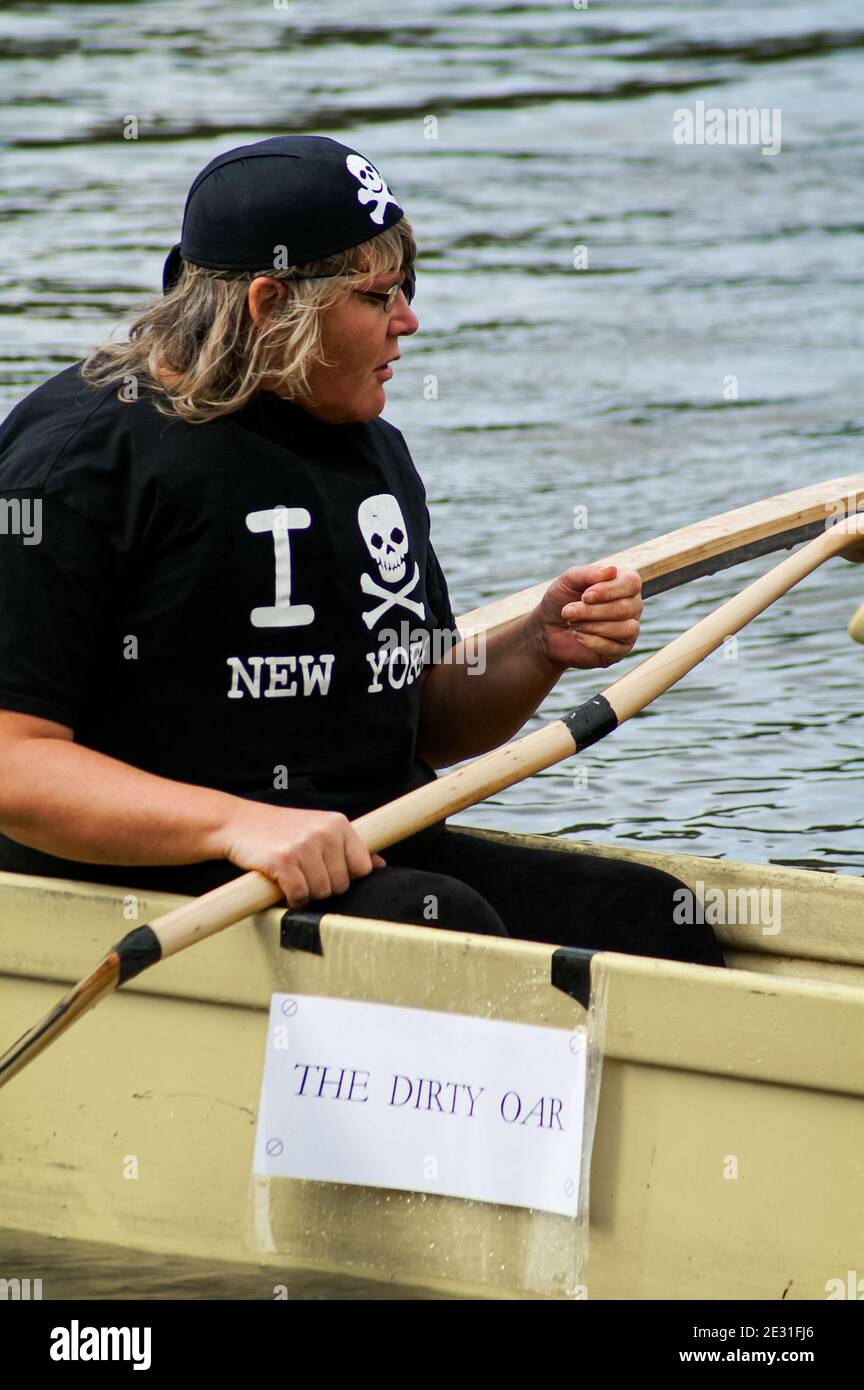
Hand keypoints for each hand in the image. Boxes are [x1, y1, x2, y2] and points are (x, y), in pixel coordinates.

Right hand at [214, 801, 385, 906]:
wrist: (237, 823)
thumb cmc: (280, 830)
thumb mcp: (319, 829)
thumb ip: (348, 847)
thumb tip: (380, 864)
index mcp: (338, 824)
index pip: (363, 868)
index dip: (345, 878)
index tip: (326, 874)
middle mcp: (325, 832)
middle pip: (342, 885)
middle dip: (323, 888)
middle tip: (304, 875)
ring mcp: (304, 845)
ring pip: (321, 892)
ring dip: (306, 895)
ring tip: (293, 879)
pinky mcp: (283, 860)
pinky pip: (300, 895)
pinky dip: (292, 899)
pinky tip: (283, 889)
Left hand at [528, 563, 642, 671]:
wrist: (548, 630)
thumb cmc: (561, 601)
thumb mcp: (567, 581)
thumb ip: (588, 573)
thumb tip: (612, 570)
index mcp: (623, 583)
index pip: (632, 582)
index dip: (608, 590)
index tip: (585, 596)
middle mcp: (632, 605)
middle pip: (626, 607)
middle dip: (592, 611)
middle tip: (568, 612)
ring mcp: (629, 628)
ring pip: (626, 628)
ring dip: (593, 626)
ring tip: (573, 623)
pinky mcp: (620, 650)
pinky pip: (616, 647)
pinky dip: (592, 641)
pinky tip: (578, 636)